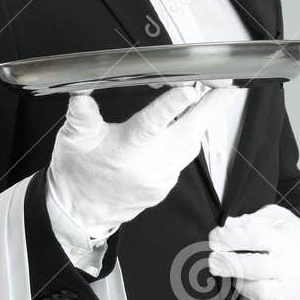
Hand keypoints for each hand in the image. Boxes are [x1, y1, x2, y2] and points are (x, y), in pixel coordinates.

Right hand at [47, 84, 236, 242]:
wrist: (78, 211)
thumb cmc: (76, 170)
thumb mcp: (73, 137)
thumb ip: (82, 115)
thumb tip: (81, 95)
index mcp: (125, 147)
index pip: (152, 124)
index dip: (172, 106)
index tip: (190, 91)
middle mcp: (147, 164)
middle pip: (187, 133)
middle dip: (210, 109)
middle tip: (225, 88)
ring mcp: (159, 179)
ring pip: (190, 147)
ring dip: (200, 124)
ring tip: (207, 102)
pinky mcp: (164, 188)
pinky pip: (182, 162)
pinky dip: (186, 144)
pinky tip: (182, 131)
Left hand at [207, 204, 299, 299]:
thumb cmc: (287, 237)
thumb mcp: (273, 218)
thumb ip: (250, 220)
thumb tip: (227, 225)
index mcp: (285, 240)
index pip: (256, 237)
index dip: (231, 237)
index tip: (214, 237)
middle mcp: (287, 266)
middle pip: (257, 267)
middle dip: (230, 264)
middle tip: (213, 260)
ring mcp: (286, 290)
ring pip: (260, 292)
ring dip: (240, 284)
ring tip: (233, 276)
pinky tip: (243, 293)